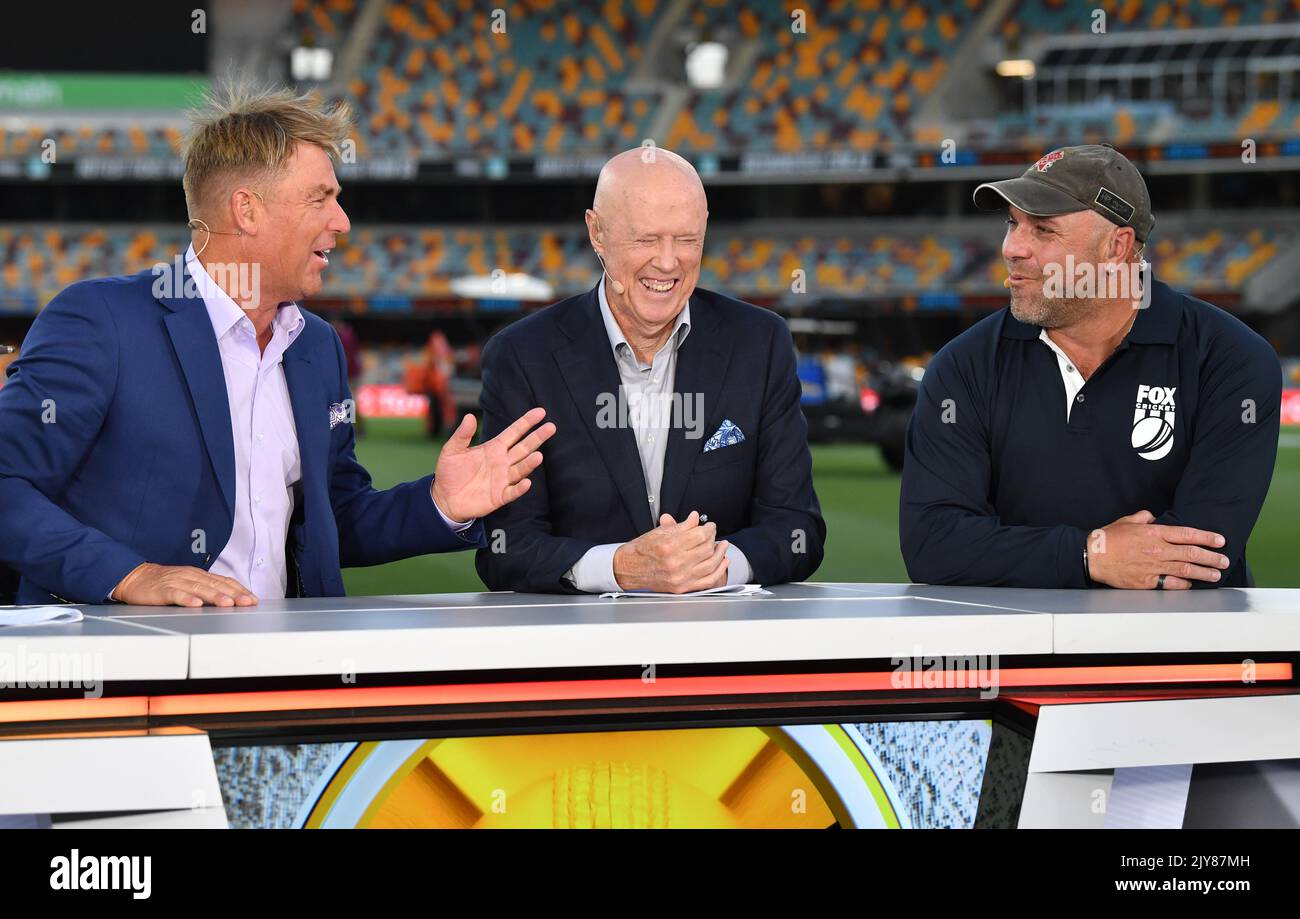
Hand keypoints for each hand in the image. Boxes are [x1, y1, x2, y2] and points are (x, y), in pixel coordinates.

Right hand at [111, 562, 257, 606]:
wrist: (135, 577)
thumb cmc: (164, 583)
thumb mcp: (189, 583)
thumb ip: (207, 589)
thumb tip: (230, 599)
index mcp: (199, 575)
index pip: (224, 581)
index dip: (239, 589)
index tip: (253, 599)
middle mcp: (191, 576)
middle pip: (216, 585)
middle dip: (234, 594)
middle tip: (248, 602)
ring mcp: (176, 582)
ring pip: (199, 589)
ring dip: (215, 596)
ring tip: (227, 603)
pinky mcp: (162, 590)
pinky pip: (176, 594)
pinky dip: (186, 599)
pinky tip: (195, 604)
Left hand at [431, 408, 555, 521]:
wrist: (445, 498)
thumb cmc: (450, 472)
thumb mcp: (452, 450)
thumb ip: (462, 435)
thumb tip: (469, 416)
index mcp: (494, 448)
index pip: (514, 432)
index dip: (527, 422)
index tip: (541, 412)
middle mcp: (502, 462)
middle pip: (524, 448)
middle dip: (537, 438)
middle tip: (551, 427)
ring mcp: (503, 479)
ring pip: (521, 468)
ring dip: (530, 463)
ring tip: (538, 456)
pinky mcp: (500, 496)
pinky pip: (513, 491)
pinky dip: (520, 488)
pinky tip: (526, 482)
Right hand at [613, 511, 728, 592]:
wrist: (629, 569)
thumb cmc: (641, 550)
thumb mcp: (659, 532)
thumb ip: (681, 526)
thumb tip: (695, 518)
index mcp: (669, 546)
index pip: (699, 535)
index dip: (708, 528)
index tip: (710, 525)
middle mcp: (676, 563)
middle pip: (706, 548)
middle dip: (713, 538)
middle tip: (713, 533)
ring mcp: (680, 577)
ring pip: (710, 564)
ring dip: (720, 553)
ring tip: (723, 545)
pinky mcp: (682, 587)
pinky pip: (708, 580)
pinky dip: (719, 571)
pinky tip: (722, 562)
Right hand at [1086, 510, 1228, 589]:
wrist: (1092, 557)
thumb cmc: (1107, 539)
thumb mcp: (1126, 521)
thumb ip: (1143, 517)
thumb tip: (1152, 518)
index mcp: (1154, 533)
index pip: (1187, 534)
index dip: (1207, 537)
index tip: (1220, 541)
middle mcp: (1158, 550)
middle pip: (1192, 553)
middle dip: (1212, 557)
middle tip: (1224, 561)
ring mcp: (1154, 567)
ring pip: (1186, 570)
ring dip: (1204, 572)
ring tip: (1216, 575)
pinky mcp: (1147, 581)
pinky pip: (1171, 583)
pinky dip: (1184, 583)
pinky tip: (1192, 584)